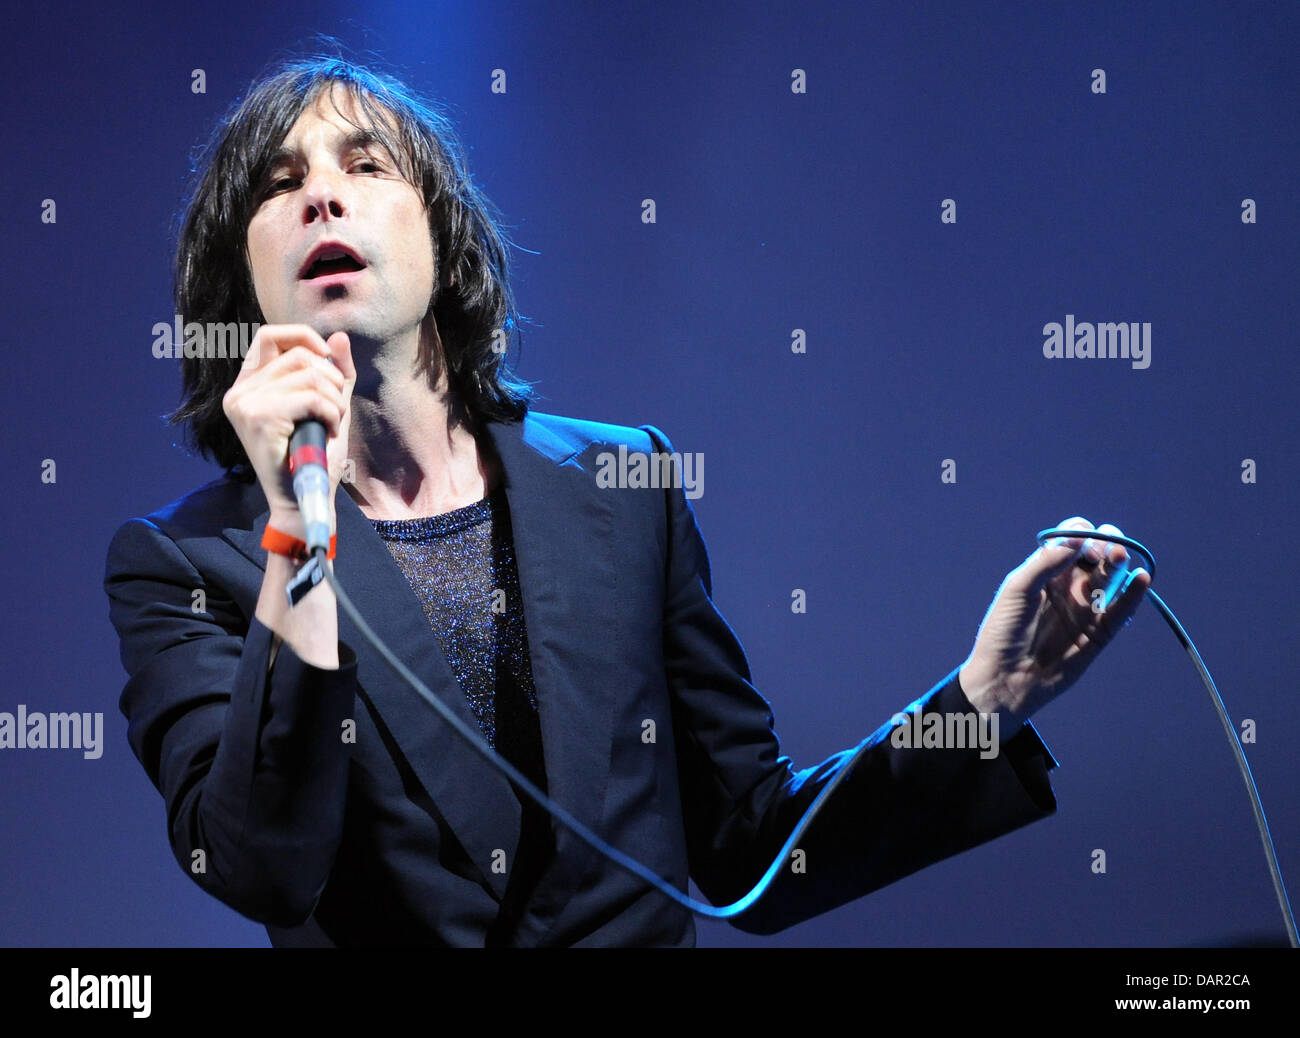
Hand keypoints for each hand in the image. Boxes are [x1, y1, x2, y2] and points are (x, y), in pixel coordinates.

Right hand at [221, 325, 355, 534]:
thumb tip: (340, 337)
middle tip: (335, 409)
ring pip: (309, 375)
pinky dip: (331, 413)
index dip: (303, 337)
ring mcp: (245, 404)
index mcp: (249, 386)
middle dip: (331, 379)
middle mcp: (239, 392)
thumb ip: (334, 373)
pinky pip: (311, 397)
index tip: (327, 359)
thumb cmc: (314, 457)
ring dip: (334, 400)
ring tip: (332, 423)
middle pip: (298, 355)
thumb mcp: (329, 407)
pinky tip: (329, 432)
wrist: (304, 499)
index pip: (269, 336)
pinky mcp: (259, 417)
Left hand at [957, 516, 1150, 724]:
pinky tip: (1141, 577)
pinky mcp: (1099, 632)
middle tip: (1104, 546)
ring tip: (1119, 557)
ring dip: (1118, 563)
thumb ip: (1044, 563)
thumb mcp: (1017, 591)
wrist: (1006, 679)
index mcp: (1044, 573)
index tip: (1079, 538)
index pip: (1070, 542)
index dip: (1079, 534)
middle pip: (1095, 555)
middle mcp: (1067, 587)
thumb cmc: (1003, 632)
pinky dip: (1133, 593)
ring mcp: (1084, 608)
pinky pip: (1121, 609)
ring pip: (1110, 578)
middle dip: (1104, 544)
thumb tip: (1076, 540)